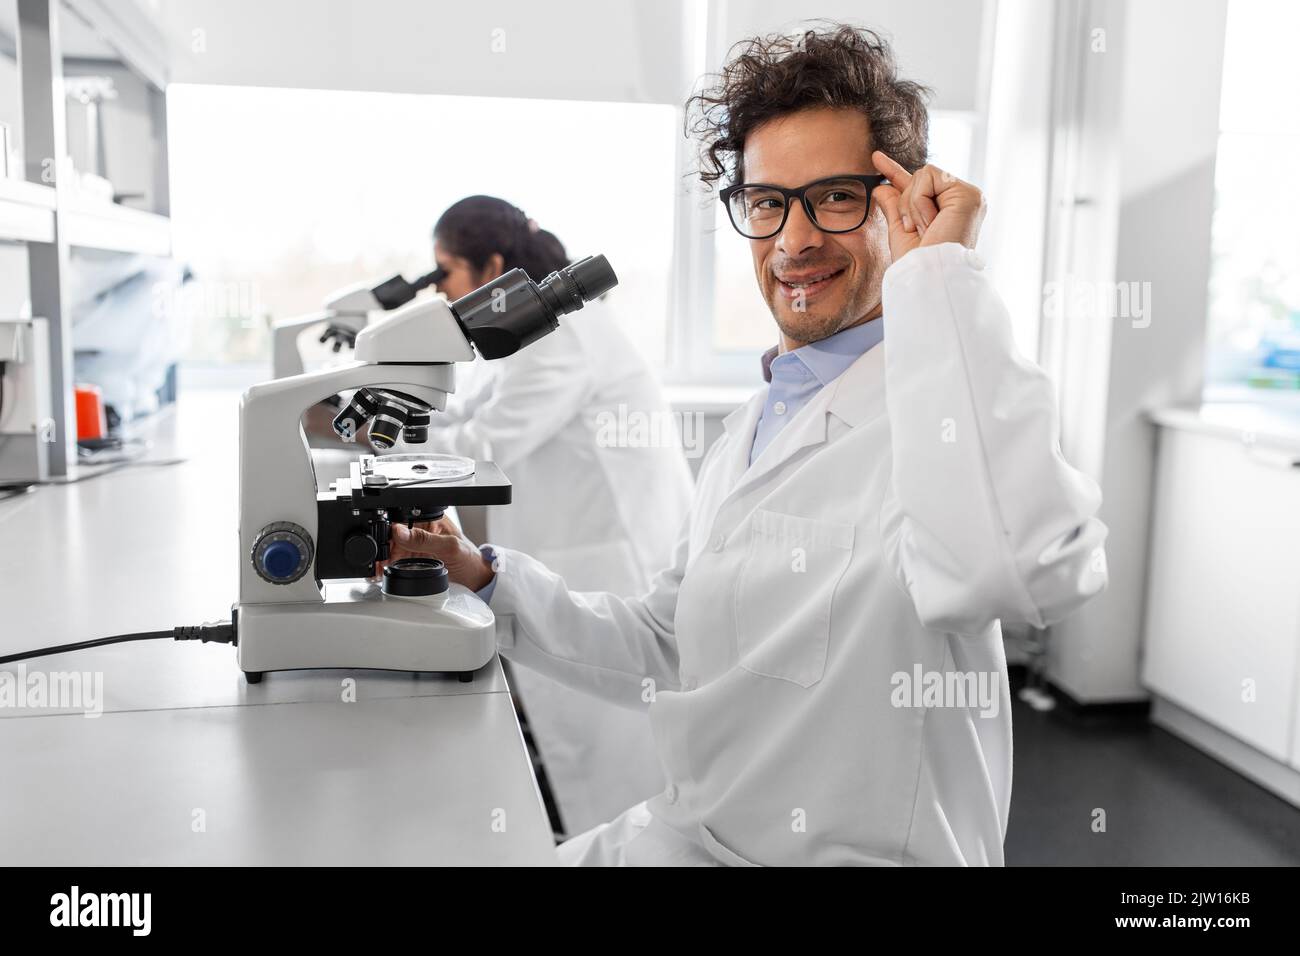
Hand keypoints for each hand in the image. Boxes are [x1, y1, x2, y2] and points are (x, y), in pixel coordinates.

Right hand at [373, 515, 495, 591]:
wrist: (478, 582)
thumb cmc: (471, 560)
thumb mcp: (449, 547)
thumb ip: (425, 539)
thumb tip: (399, 530)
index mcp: (430, 518)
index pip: (402, 519)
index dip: (389, 530)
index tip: (381, 543)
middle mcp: (421, 530)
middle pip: (392, 535)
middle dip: (382, 548)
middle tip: (376, 562)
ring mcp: (416, 546)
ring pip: (390, 549)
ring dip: (380, 560)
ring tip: (375, 570)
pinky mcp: (413, 561)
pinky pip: (394, 562)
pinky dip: (385, 568)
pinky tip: (380, 573)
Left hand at [871, 151, 985, 261]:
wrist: (929, 277)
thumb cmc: (917, 262)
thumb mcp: (900, 231)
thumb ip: (894, 207)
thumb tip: (881, 187)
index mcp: (949, 210)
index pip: (920, 186)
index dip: (895, 172)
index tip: (876, 158)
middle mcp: (962, 201)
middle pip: (919, 177)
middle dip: (908, 204)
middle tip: (919, 231)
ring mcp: (969, 197)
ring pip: (923, 174)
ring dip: (914, 205)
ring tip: (927, 229)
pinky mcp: (969, 195)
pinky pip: (929, 177)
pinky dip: (921, 202)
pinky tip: (933, 222)